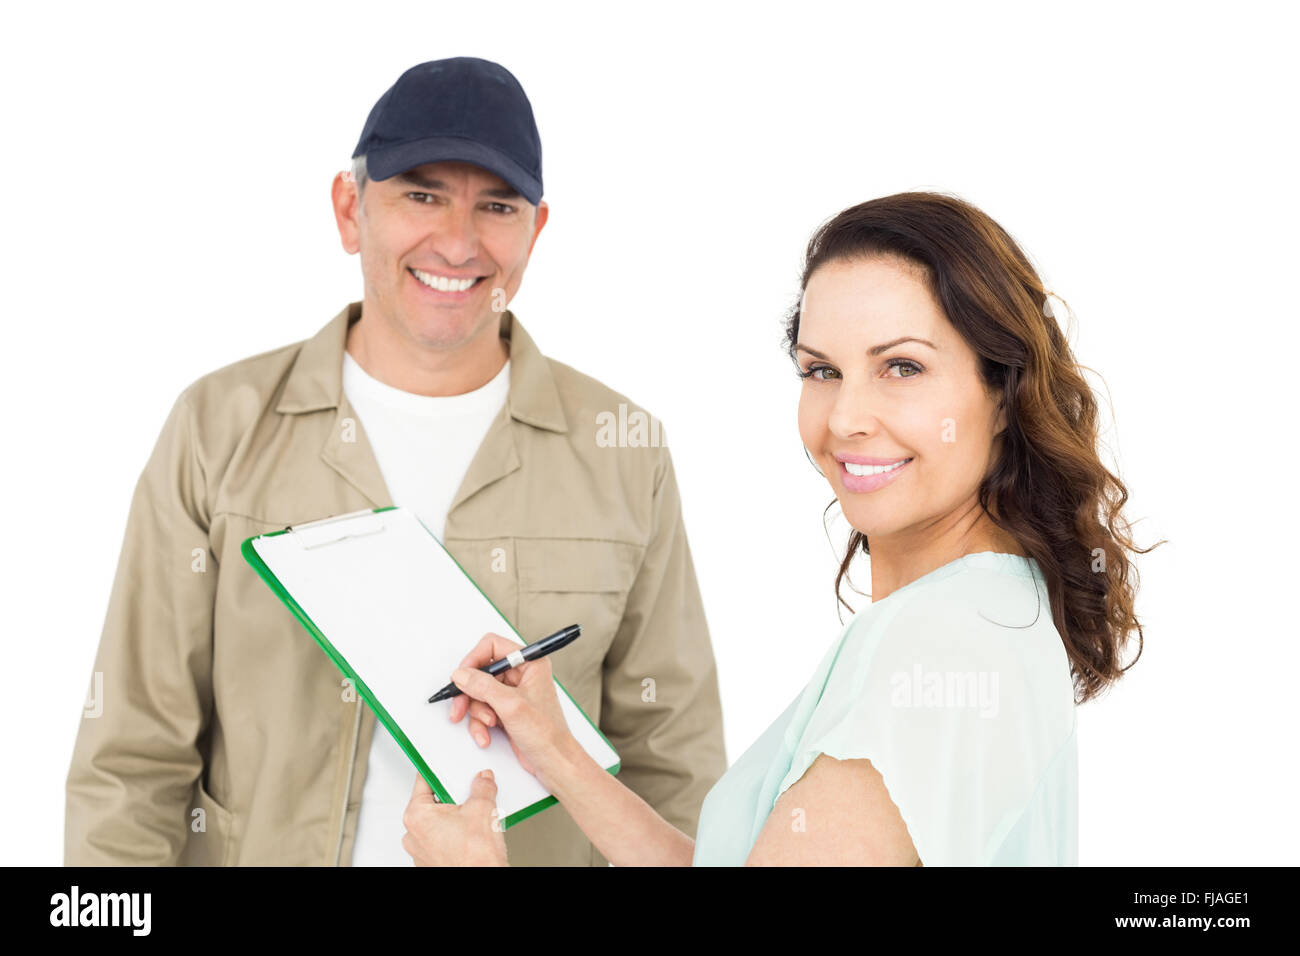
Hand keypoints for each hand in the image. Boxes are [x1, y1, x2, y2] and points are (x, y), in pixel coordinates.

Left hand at [401, 770, 507, 865]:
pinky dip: (455, 833)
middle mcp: (412, 834)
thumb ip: (482, 787)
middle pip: (433, 801)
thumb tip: (483, 780)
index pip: (424, 780)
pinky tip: (472, 834)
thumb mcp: (483, 809)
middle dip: (453, 796)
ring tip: (474, 819)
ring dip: (455, 817)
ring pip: (438, 822)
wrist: (483, 882)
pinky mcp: (431, 861)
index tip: (446, 765)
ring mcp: (420, 850)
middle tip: (470, 794)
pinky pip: (441, 838)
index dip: (440, 770)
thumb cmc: (475, 859)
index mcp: (416, 816)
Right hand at [446, 632, 575, 789]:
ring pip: (478, 693)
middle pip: (480, 672)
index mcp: (529, 663)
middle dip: (470, 693)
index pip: (492, 646)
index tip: (462, 677)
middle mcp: (520, 675)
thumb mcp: (511, 706)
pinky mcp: (505, 710)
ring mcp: (511, 693)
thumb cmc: (547, 733)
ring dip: (477, 712)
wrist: (553, 761)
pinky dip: (479, 723)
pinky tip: (487, 735)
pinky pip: (481, 709)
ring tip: (488, 724)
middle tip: (460, 707)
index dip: (474, 660)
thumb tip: (461, 674)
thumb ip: (483, 686)